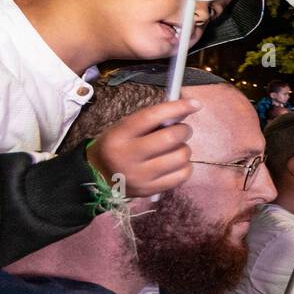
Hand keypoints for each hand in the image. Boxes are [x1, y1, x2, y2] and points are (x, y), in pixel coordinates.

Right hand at [85, 98, 200, 196]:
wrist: (98, 177)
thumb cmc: (118, 146)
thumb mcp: (125, 129)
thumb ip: (151, 121)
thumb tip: (184, 111)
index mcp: (119, 136)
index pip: (151, 117)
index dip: (176, 108)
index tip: (196, 104)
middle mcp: (128, 157)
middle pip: (170, 138)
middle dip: (184, 130)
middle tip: (182, 130)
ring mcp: (140, 176)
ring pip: (180, 156)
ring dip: (184, 149)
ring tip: (175, 149)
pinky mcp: (150, 190)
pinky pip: (183, 175)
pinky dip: (185, 166)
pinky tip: (176, 163)